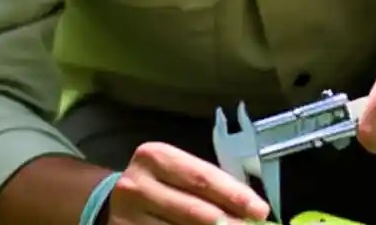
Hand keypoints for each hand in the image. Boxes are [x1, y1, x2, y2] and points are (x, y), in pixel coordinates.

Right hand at [105, 142, 271, 223]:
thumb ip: (210, 185)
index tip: (261, 210)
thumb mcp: (179, 172)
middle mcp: (137, 185)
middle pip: (194, 210)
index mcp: (155, 157)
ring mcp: (128, 216)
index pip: (202, 177)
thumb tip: (252, 208)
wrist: (114, 203)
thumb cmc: (160, 184)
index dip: (234, 195)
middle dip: (230, 223)